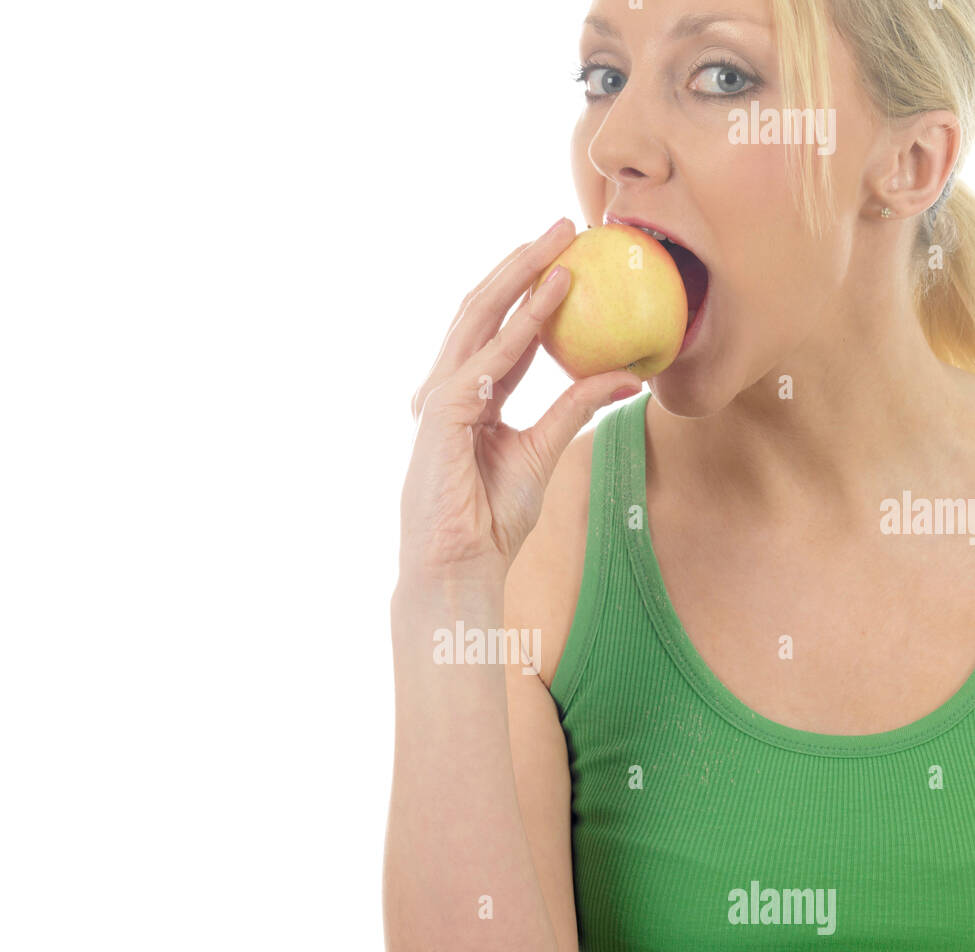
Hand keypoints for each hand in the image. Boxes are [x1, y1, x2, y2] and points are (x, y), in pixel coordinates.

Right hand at [401, 218, 642, 584]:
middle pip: (485, 310)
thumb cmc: (491, 520)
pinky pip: (488, 359)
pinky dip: (521, 327)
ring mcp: (440, 397)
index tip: (570, 257)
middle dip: (524, 264)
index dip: (532, 290)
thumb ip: (576, 407)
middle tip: (565, 225)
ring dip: (520, 276)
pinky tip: (552, 296)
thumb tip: (628, 372)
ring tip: (558, 242)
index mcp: (469, 397)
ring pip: (480, 319)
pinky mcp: (443, 413)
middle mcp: (448, 388)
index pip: (501, 330)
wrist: (459, 564)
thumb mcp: (544, 452)